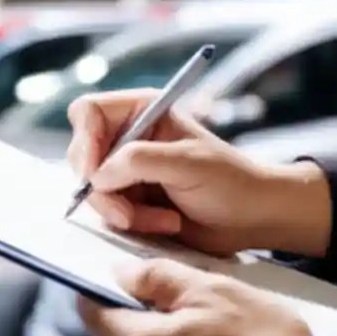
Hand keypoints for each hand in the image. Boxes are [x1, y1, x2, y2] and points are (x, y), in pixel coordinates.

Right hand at [67, 90, 330, 256]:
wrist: (253, 218)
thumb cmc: (231, 181)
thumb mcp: (186, 163)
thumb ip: (138, 161)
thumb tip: (97, 175)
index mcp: (142, 111)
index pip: (88, 113)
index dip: (85, 141)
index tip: (96, 173)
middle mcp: (129, 137)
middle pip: (83, 156)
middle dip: (105, 190)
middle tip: (127, 213)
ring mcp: (127, 171)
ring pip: (94, 191)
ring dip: (124, 212)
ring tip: (164, 220)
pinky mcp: (130, 200)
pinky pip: (108, 213)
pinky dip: (132, 223)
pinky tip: (165, 224)